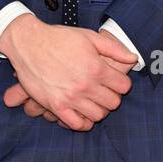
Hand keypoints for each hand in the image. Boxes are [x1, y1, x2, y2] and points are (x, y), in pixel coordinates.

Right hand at [0, 16, 136, 130]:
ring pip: (97, 115)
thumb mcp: (90, 37)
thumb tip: (133, 58)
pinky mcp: (55, 106)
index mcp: (97, 68)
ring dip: (99, 109)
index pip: (124, 87)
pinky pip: (76, 124)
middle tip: (105, 91)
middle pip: (113, 103)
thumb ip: (114, 49)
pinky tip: (82, 113)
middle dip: (112, 96)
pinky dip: (83, 122)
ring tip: (93, 100)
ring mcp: (70, 97)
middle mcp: (85, 85)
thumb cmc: (60, 38)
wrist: (29, 43)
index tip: (115, 81)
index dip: (122, 84)